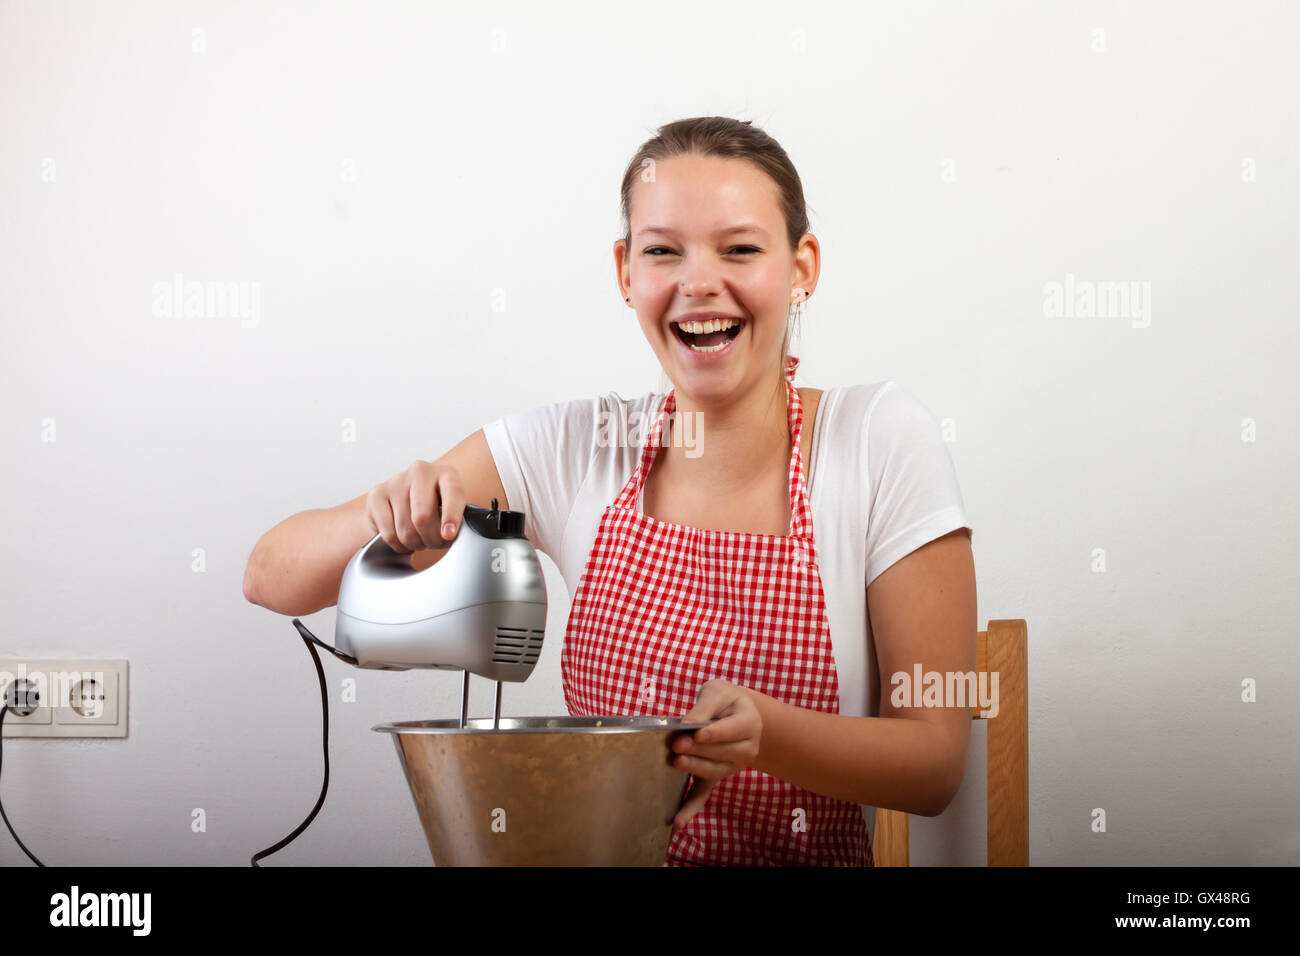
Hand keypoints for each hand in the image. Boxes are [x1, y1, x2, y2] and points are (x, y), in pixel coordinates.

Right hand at [365, 460, 466, 552]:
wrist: (406, 506)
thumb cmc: (436, 512)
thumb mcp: (453, 513)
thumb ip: (457, 522)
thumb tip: (448, 535)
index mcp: (446, 474)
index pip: (452, 492)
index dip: (451, 516)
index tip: (448, 534)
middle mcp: (420, 471)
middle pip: (423, 516)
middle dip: (431, 539)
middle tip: (434, 543)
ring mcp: (396, 481)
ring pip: (405, 528)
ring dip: (414, 543)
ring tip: (419, 540)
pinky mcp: (376, 494)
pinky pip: (388, 532)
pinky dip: (397, 544)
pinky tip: (402, 539)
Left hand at [671, 679, 762, 830]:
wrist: (735, 711)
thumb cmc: (724, 699)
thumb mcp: (718, 692)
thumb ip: (704, 707)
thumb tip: (687, 725)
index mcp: (750, 723)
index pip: (732, 730)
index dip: (713, 732)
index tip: (695, 732)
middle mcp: (747, 748)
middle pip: (722, 753)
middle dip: (699, 750)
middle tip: (677, 745)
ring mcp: (733, 766)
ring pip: (714, 771)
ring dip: (694, 768)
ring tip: (676, 761)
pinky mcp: (716, 776)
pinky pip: (705, 793)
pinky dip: (691, 808)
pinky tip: (678, 822)